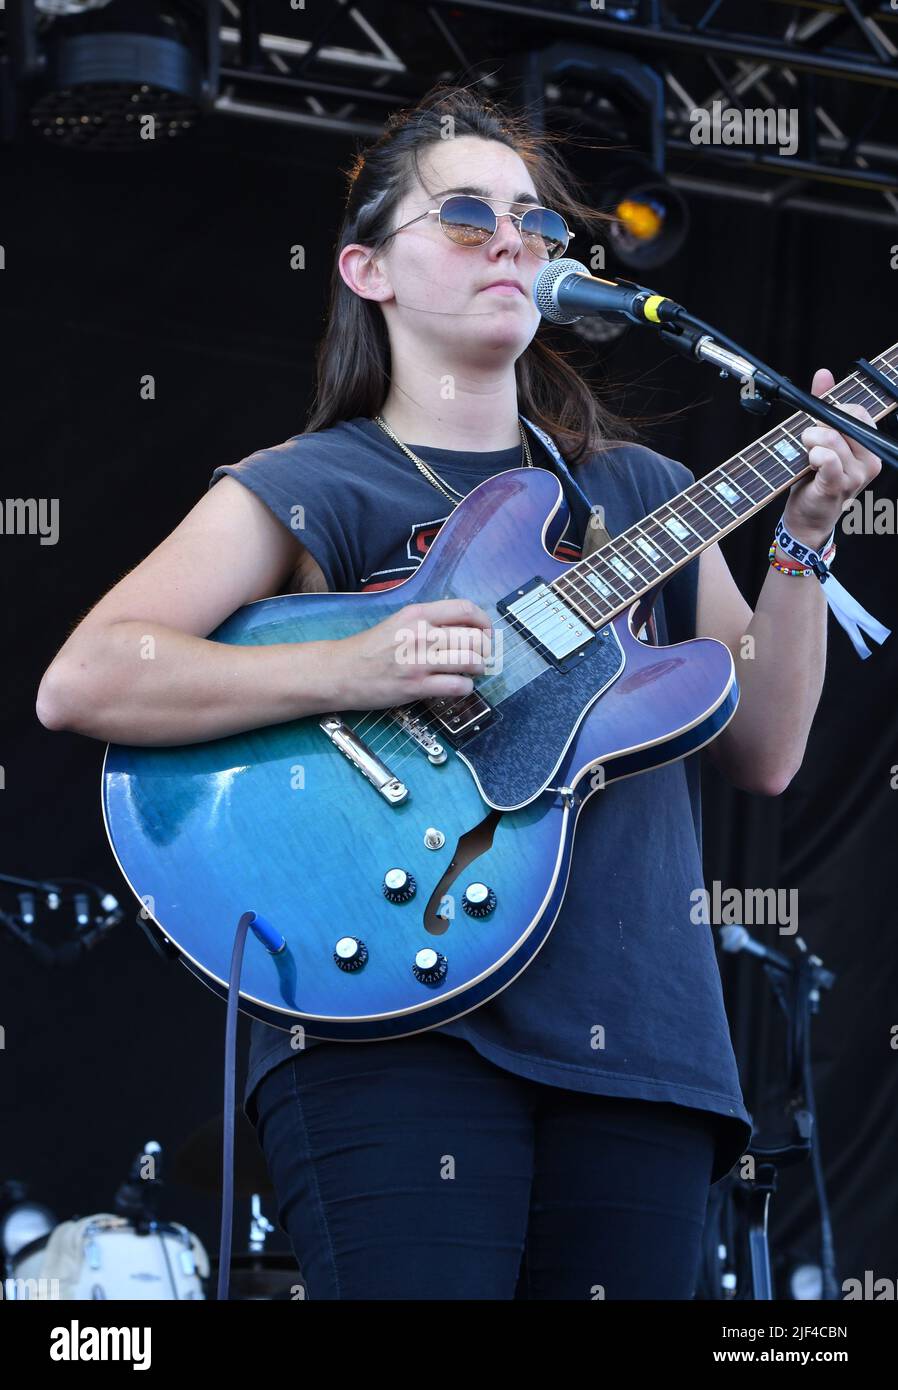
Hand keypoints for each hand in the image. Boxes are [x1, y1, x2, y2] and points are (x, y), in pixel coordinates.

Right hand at [329, 598, 494, 709]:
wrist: (341, 672)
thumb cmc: (370, 648)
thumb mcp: (399, 623)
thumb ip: (429, 622)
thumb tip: (464, 628)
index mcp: (417, 614)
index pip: (466, 609)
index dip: (484, 622)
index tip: (485, 633)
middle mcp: (421, 634)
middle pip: (474, 637)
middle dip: (485, 649)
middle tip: (481, 656)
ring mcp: (419, 661)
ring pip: (471, 661)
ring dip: (478, 668)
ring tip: (472, 671)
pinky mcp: (416, 686)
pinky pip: (458, 686)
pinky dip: (466, 688)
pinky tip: (458, 686)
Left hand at [783, 368, 881, 549]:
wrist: (806, 517)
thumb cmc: (814, 477)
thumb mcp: (819, 437)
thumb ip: (823, 404)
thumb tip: (824, 374)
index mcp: (869, 445)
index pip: (857, 411)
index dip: (833, 411)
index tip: (819, 424)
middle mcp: (869, 459)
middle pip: (844, 421)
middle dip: (819, 426)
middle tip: (809, 442)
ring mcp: (857, 475)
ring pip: (831, 438)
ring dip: (809, 442)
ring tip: (807, 455)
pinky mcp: (838, 486)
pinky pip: (827, 459)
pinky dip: (813, 456)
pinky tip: (809, 464)